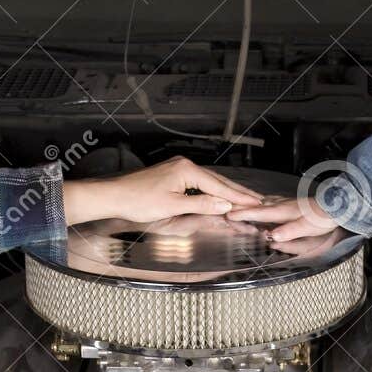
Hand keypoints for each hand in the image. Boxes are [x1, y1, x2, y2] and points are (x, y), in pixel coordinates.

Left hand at [62, 157, 262, 225]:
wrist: (113, 195)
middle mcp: (185, 165)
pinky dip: (212, 191)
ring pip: (209, 182)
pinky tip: (220, 197)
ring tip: (245, 199)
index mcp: (187, 170)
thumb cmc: (138, 200)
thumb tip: (225, 205)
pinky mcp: (173, 175)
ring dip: (227, 192)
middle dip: (238, 192)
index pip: (219, 186)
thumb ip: (200, 205)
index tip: (255, 204)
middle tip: (258, 200)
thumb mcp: (172, 206)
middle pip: (217, 181)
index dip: (238, 197)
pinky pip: (199, 183)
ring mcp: (179, 169)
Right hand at [225, 195, 337, 241]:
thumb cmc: (323, 217)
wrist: (338, 206)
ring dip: (252, 205)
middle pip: (258, 206)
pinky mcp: (292, 205)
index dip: (244, 214)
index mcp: (284, 211)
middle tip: (227, 209)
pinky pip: (272, 203)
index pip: (259, 213)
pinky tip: (264, 204)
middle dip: (242, 207)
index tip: (229, 214)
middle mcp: (283, 205)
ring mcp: (287, 203)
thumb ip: (289, 231)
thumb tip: (272, 236)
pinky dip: (263, 204)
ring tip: (240, 206)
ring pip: (265, 203)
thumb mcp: (307, 227)